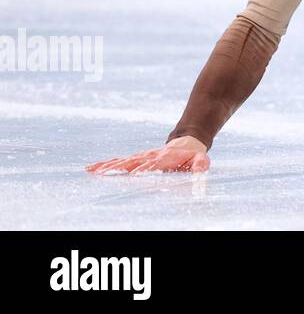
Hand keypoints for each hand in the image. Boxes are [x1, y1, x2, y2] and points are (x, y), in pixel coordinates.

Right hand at [85, 135, 210, 174]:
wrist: (187, 140)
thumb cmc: (193, 155)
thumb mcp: (201, 159)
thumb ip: (200, 164)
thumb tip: (202, 168)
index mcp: (166, 158)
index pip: (153, 164)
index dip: (145, 167)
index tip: (133, 173)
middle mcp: (151, 156)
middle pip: (133, 162)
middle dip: (120, 167)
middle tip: (105, 173)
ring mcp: (142, 156)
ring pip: (123, 161)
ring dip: (108, 166)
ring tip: (92, 171)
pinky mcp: (137, 158)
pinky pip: (120, 161)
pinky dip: (106, 164)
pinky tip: (92, 168)